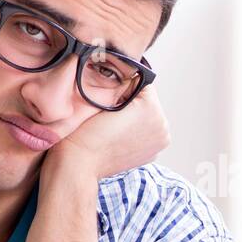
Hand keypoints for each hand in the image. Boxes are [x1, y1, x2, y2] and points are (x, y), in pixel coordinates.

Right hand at [51, 86, 169, 180]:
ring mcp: (159, 142)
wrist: (80, 163)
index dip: (122, 85)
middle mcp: (162, 126)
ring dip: (133, 116)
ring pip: (146, 116)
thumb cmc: (86, 132)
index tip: (109, 95)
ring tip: (112, 124)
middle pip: (146, 101)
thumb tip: (129, 78)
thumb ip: (122, 85)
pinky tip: (118, 135)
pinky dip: (134, 131)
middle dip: (130, 101)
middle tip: (109, 111)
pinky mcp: (152, 154)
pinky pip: (145, 132)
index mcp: (152, 109)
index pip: (141, 83)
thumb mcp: (105, 97)